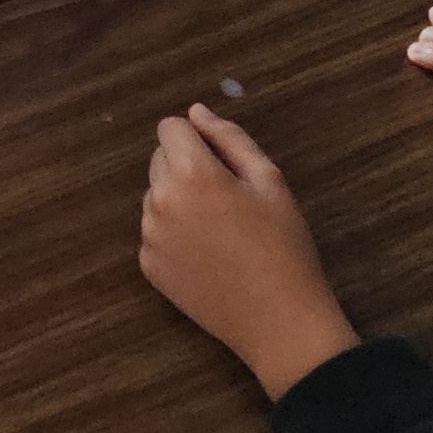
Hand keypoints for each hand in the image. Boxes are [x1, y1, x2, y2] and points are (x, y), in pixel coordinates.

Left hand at [137, 103, 359, 398]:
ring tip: (221, 230)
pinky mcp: (149, 266)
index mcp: (191, 174)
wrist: (279, 321)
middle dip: (187, 166)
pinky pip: (154, 230)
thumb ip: (229, 138)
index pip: (170, 128)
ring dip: (179, 199)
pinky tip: (208, 255)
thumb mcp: (270, 181)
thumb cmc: (284, 245)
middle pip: (161, 159)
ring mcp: (149, 237)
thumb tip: (196, 112)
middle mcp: (159, 201)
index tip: (224, 164)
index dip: (198, 139)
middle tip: (229, 199)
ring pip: (156, 195)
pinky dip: (174, 233)